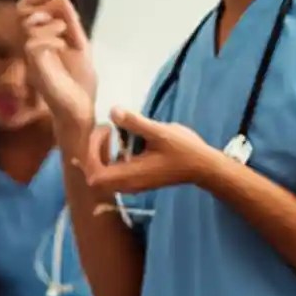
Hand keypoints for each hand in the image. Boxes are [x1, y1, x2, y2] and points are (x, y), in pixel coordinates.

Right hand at [18, 0, 97, 139]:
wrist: (80, 110)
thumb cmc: (79, 83)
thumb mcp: (79, 45)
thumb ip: (70, 24)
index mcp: (41, 40)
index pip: (27, 13)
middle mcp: (32, 48)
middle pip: (22, 16)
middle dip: (34, 4)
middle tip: (51, 4)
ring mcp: (32, 59)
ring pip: (29, 29)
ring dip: (48, 24)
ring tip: (64, 33)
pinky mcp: (35, 69)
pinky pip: (33, 45)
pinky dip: (50, 40)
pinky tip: (63, 45)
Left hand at [73, 107, 220, 195]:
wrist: (204, 167)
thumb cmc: (185, 150)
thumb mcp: (159, 132)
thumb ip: (134, 123)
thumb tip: (112, 111)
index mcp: (130, 176)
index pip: (94, 174)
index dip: (91, 154)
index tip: (105, 132)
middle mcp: (127, 185)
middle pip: (95, 175)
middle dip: (94, 152)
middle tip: (106, 130)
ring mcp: (132, 184)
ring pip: (104, 173)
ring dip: (103, 153)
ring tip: (114, 131)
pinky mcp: (137, 180)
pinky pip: (114, 171)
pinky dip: (112, 156)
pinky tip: (124, 139)